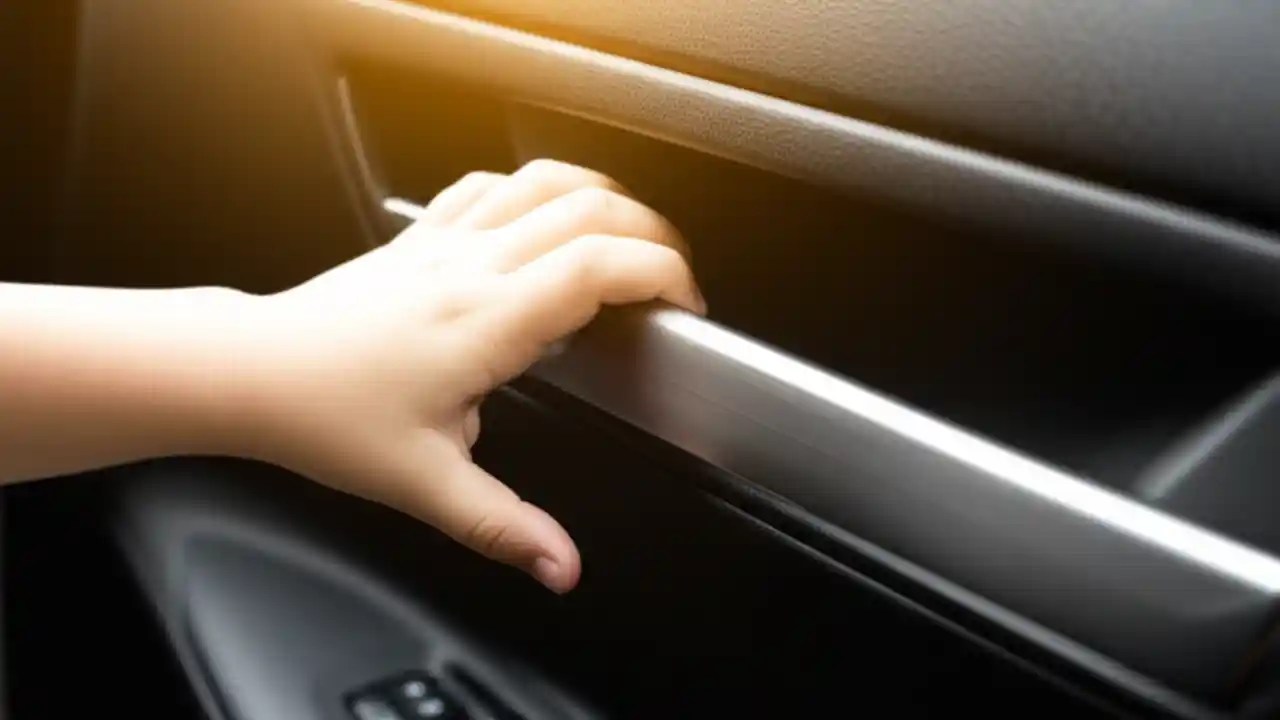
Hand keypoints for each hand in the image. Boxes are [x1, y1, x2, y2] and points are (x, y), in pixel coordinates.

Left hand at [242, 160, 704, 592]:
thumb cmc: (325, 417)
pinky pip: (492, 185)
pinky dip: (537, 188)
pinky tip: (546, 215)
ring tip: (632, 236)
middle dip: (654, 235)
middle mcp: (472, 268)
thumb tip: (561, 565)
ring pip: (545, 180)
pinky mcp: (422, 238)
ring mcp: (447, 243)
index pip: (600, 264)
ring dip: (604, 196)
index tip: (685, 305)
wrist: (252, 371)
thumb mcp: (424, 485)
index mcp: (486, 322)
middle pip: (591, 208)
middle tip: (673, 279)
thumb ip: (503, 527)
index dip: (662, 273)